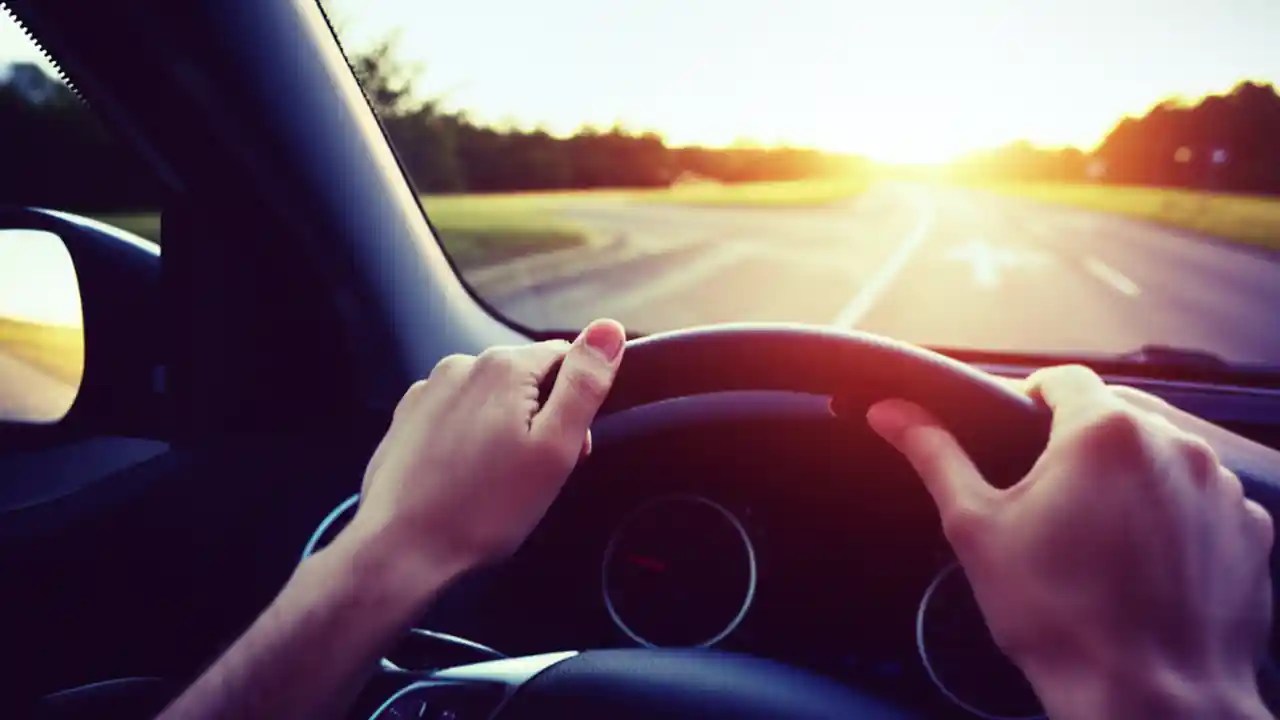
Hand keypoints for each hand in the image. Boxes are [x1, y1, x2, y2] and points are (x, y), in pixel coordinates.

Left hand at [345, 318, 625, 585]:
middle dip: (540, 419)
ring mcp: (429, 390)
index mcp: (503, 366)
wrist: (401, 548)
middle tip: (533, 475)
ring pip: (492, 399)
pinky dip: (469, 440)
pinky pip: (457, 417)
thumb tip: (608, 329)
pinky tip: (465, 480)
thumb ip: (584, 384)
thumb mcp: (554, 449)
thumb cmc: (483, 509)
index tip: (568, 448)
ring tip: (496, 482)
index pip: (566, 358)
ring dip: (505, 430)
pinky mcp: (408, 417)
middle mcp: (462, 365)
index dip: (577, 404)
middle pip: (528, 379)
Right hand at [868, 365, 1272, 718]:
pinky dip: (1176, 517)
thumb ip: (936, 456)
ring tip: (1099, 540)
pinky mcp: (1251, 529)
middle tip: (1051, 502)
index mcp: (1103, 431)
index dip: (1032, 400)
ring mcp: (1220, 487)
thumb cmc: (1058, 616)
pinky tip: (1145, 562)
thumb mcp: (976, 528)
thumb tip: (891, 413)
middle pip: (1116, 416)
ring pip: (1163, 457)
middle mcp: (1174, 445)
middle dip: (1081, 446)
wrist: (1148, 700)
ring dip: (1131, 479)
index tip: (1019, 432)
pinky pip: (1204, 500)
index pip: (1063, 379)